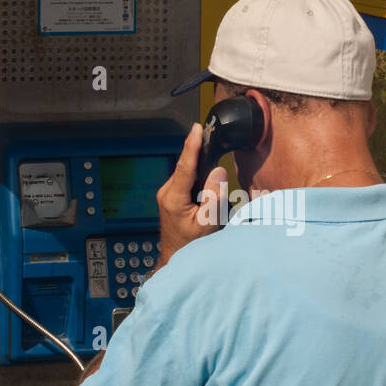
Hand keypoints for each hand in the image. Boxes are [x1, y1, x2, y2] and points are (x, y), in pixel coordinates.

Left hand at [153, 122, 227, 269]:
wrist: (175, 257)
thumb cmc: (192, 245)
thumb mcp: (208, 224)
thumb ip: (214, 196)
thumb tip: (218, 171)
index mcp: (174, 198)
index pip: (184, 166)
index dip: (192, 145)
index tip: (197, 128)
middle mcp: (167, 192)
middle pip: (187, 167)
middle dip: (202, 158)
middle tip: (214, 148)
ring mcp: (167, 193)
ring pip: (188, 173)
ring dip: (202, 172)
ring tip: (212, 179)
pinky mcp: (171, 195)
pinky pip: (187, 180)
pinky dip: (199, 180)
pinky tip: (206, 190)